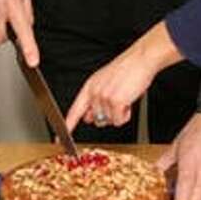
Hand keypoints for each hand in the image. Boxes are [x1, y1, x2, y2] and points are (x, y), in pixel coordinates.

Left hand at [65, 22, 182, 130]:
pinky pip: (119, 121)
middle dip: (109, 116)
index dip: (68, 126)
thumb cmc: (127, 70)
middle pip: (97, 120)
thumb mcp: (105, 82)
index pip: (74, 110)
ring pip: (110, 121)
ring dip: (120, 114)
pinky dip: (126, 115)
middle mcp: (94, 92)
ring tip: (125, 96)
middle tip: (118, 101)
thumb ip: (95, 100)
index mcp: (89, 87)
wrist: (140, 59)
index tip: (59, 139)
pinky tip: (129, 100)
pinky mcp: (115, 101)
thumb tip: (89, 118)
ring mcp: (103, 97)